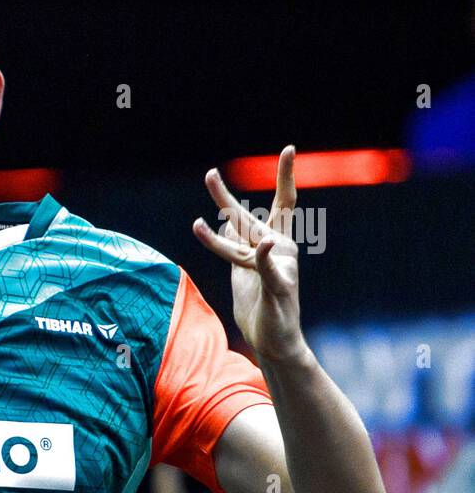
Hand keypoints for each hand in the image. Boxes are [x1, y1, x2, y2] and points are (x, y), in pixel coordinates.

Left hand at [191, 145, 310, 364]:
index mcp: (271, 243)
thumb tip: (225, 222)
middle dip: (223, 198)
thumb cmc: (260, 305)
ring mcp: (280, 268)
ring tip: (202, 220)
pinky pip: (271, 269)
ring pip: (248, 242)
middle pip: (248, 217)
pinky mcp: (279, 287)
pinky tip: (267, 246)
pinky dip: (267, 258)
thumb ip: (236, 244)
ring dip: (222, 232)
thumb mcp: (241, 269)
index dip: (285, 177)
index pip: (281, 204)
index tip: (290, 150)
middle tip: (208, 174)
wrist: (276, 342)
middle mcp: (278, 250)